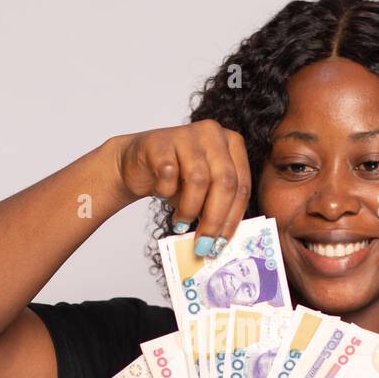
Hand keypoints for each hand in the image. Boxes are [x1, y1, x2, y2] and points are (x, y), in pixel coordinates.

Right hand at [110, 119, 251, 253]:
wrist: (136, 164)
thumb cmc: (176, 179)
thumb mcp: (205, 192)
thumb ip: (219, 208)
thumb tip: (223, 241)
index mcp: (232, 144)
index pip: (242, 185)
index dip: (233, 218)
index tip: (221, 243)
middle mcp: (213, 133)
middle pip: (225, 182)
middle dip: (215, 219)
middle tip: (203, 244)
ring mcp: (186, 134)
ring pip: (199, 180)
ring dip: (190, 209)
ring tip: (181, 222)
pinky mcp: (160, 141)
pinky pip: (169, 173)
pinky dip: (166, 191)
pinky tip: (163, 194)